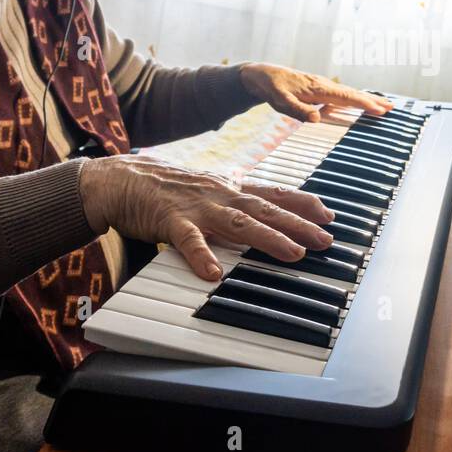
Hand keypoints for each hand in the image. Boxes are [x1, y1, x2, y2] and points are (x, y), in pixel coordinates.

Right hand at [79, 155, 334, 280]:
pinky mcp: (169, 220)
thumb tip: (255, 191)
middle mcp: (220, 194)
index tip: (329, 215)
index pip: (273, 193)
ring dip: (268, 238)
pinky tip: (214, 273)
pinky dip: (202, 256)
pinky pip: (188, 240)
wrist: (121, 178)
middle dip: (298, 224)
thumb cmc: (164, 185)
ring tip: (293, 253)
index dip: (302, 203)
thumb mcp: (206, 185)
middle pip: (265, 209)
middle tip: (325, 240)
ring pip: (238, 222)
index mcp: (229, 188)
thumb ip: (230, 192)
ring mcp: (196, 207)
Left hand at [238, 62, 392, 122]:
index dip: (362, 104)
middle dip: (372, 101)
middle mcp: (323, 86)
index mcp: (317, 88)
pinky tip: (359, 104)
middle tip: (391, 108)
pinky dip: (354, 99)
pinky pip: (341, 96)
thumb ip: (297, 110)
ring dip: (366, 100)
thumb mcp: (279, 101)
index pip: (345, 97)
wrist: (261, 76)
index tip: (378, 110)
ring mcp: (322, 87)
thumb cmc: (271, 88)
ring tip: (383, 106)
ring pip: (348, 94)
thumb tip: (316, 119)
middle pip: (352, 94)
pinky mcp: (319, 90)